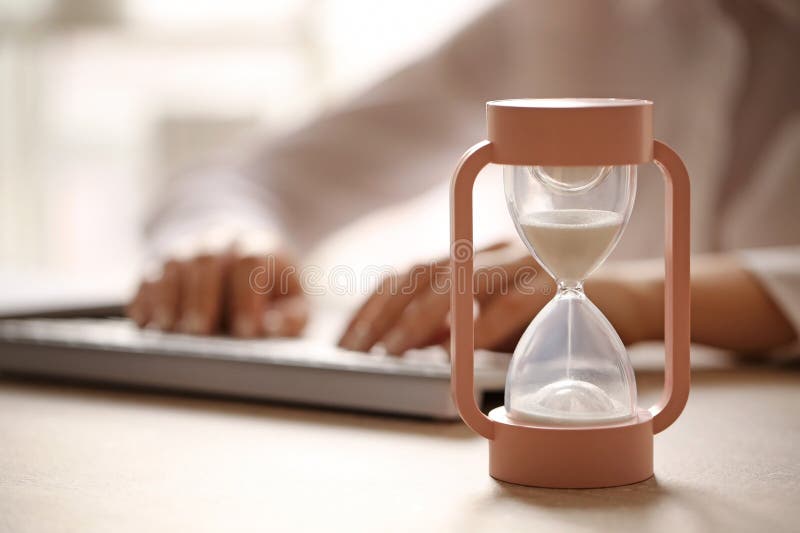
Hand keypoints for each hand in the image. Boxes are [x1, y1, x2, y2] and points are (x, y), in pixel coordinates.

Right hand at [127, 249, 307, 337]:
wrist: (234, 256)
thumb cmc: (269, 290)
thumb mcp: (292, 301)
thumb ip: (292, 316)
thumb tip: (272, 328)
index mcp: (258, 245)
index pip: (251, 260)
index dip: (247, 296)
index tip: (246, 331)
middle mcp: (219, 240)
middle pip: (207, 258)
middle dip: (203, 297)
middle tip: (200, 332)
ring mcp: (187, 248)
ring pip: (173, 263)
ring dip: (169, 297)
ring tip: (170, 330)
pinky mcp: (159, 265)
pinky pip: (146, 276)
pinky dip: (145, 299)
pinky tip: (146, 322)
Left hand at [338, 243, 556, 354]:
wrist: (625, 300)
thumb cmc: (553, 311)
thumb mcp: (496, 318)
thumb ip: (457, 325)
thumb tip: (410, 346)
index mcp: (470, 261)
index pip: (407, 275)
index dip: (372, 305)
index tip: (346, 341)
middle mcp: (490, 254)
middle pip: (422, 272)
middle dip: (382, 313)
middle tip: (357, 351)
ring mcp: (523, 264)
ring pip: (460, 280)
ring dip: (420, 318)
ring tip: (392, 351)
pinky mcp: (558, 284)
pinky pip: (513, 303)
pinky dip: (480, 327)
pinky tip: (457, 351)